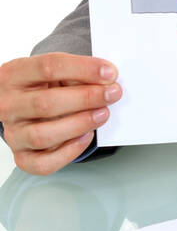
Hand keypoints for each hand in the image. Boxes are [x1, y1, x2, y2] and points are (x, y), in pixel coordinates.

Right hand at [0, 54, 122, 175]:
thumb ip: (76, 74)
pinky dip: (69, 152)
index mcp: (14, 74)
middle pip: (46, 104)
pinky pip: (43, 163)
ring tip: (102, 114)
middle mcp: (8, 104)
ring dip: (79, 124)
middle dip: (86, 98)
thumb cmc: (44, 85)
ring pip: (42, 135)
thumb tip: (105, 81)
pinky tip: (87, 136)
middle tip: (112, 93)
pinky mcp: (21, 156)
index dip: (83, 69)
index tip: (109, 73)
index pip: (48, 67)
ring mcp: (12, 132)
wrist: (25, 103)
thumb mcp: (55, 71)